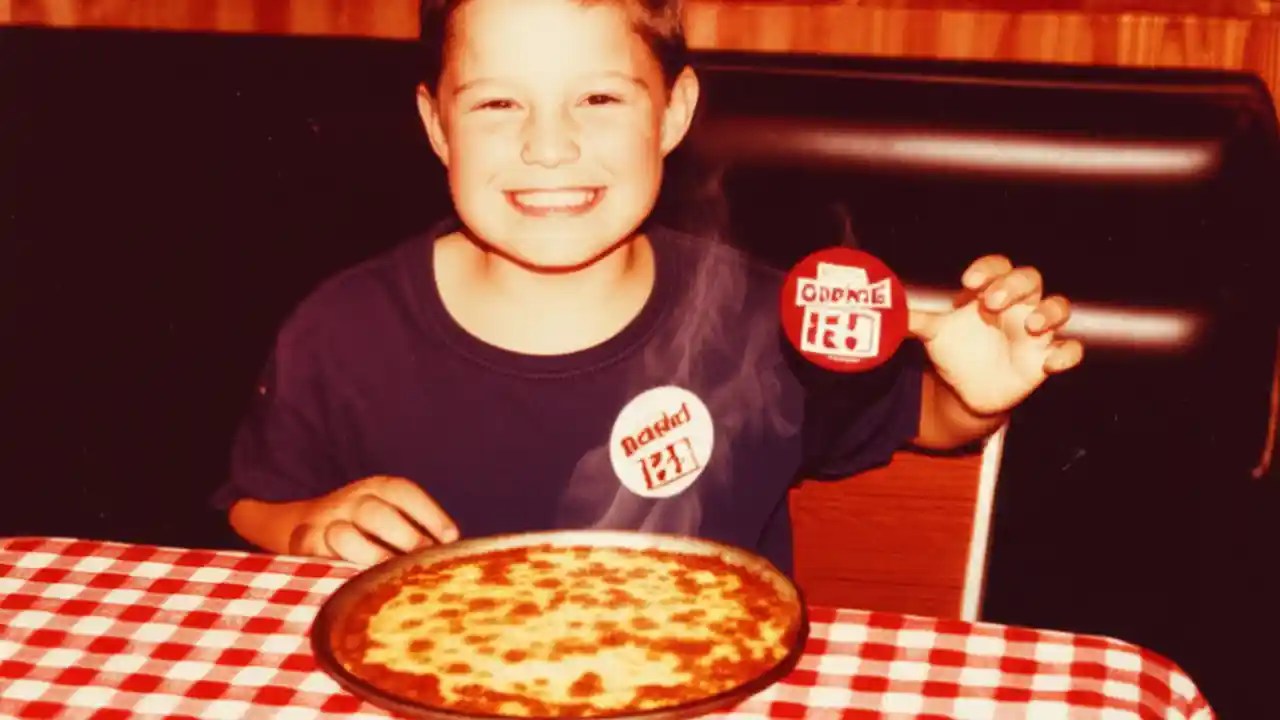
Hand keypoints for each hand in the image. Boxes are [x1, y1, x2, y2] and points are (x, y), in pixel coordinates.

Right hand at [289, 475, 459, 564]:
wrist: (306, 525)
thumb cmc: (367, 529)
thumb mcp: (390, 516)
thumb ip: (417, 532)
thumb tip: (453, 558)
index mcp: (376, 488)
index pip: (403, 492)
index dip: (429, 514)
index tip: (450, 539)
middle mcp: (350, 500)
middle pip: (374, 513)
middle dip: (403, 539)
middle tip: (423, 563)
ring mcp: (324, 522)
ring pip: (344, 536)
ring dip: (371, 559)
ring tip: (391, 579)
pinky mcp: (304, 546)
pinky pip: (319, 561)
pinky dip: (340, 574)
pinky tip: (360, 589)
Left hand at [909, 255, 1083, 415]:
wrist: (967, 388)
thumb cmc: (956, 349)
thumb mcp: (933, 333)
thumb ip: (914, 319)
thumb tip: (886, 310)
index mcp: (990, 292)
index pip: (998, 267)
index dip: (988, 269)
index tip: (968, 282)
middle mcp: (1017, 306)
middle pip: (1031, 279)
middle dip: (1015, 285)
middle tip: (993, 302)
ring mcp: (1035, 332)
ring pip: (1058, 307)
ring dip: (1049, 311)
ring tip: (1031, 325)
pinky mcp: (1044, 359)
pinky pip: (1070, 350)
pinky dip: (1066, 354)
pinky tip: (1050, 363)